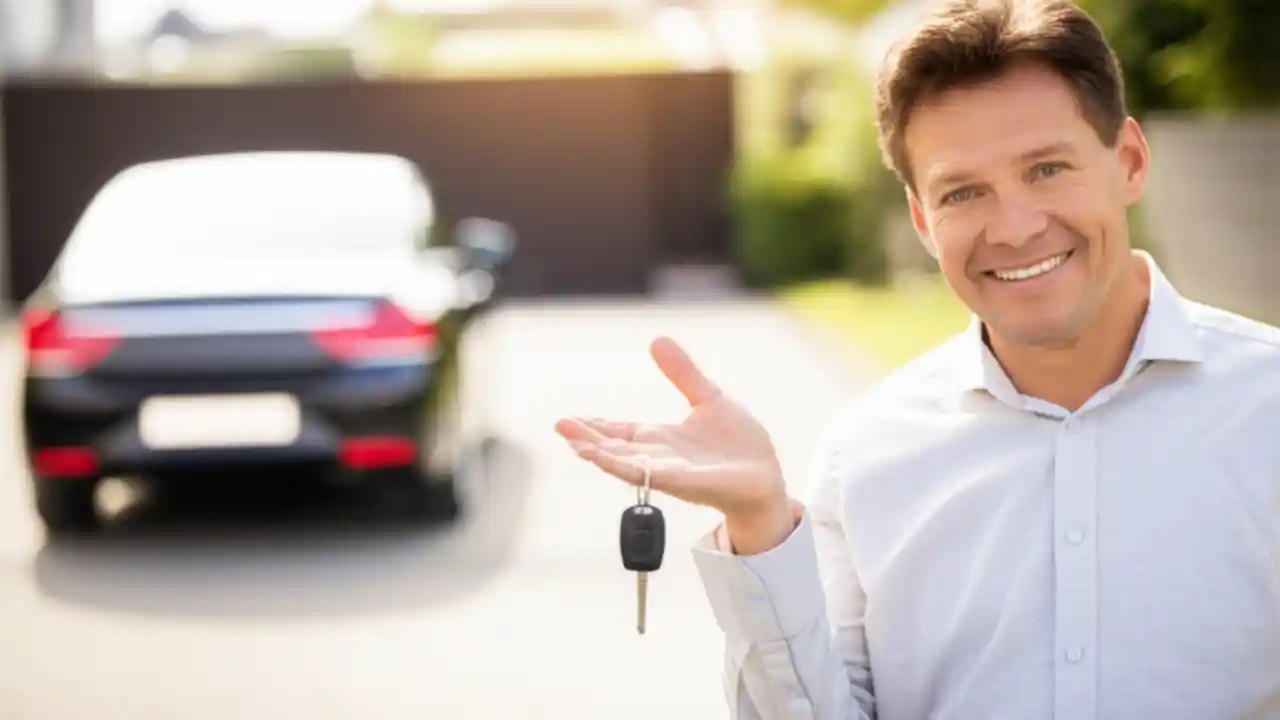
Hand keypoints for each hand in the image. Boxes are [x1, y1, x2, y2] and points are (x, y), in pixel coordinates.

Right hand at [555, 337, 794, 553]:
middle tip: (560, 426)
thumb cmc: (739, 444)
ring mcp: (670, 472)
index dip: (594, 425)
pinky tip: (610, 461)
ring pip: (626, 464)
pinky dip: (628, 468)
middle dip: (586, 438)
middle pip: (614, 448)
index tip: (567, 419)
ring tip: (575, 444)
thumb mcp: (707, 398)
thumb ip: (682, 373)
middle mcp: (659, 457)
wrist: (767, 477)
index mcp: (660, 438)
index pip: (619, 431)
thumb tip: (657, 339)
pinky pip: (651, 476)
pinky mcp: (685, 484)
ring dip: (601, 455)